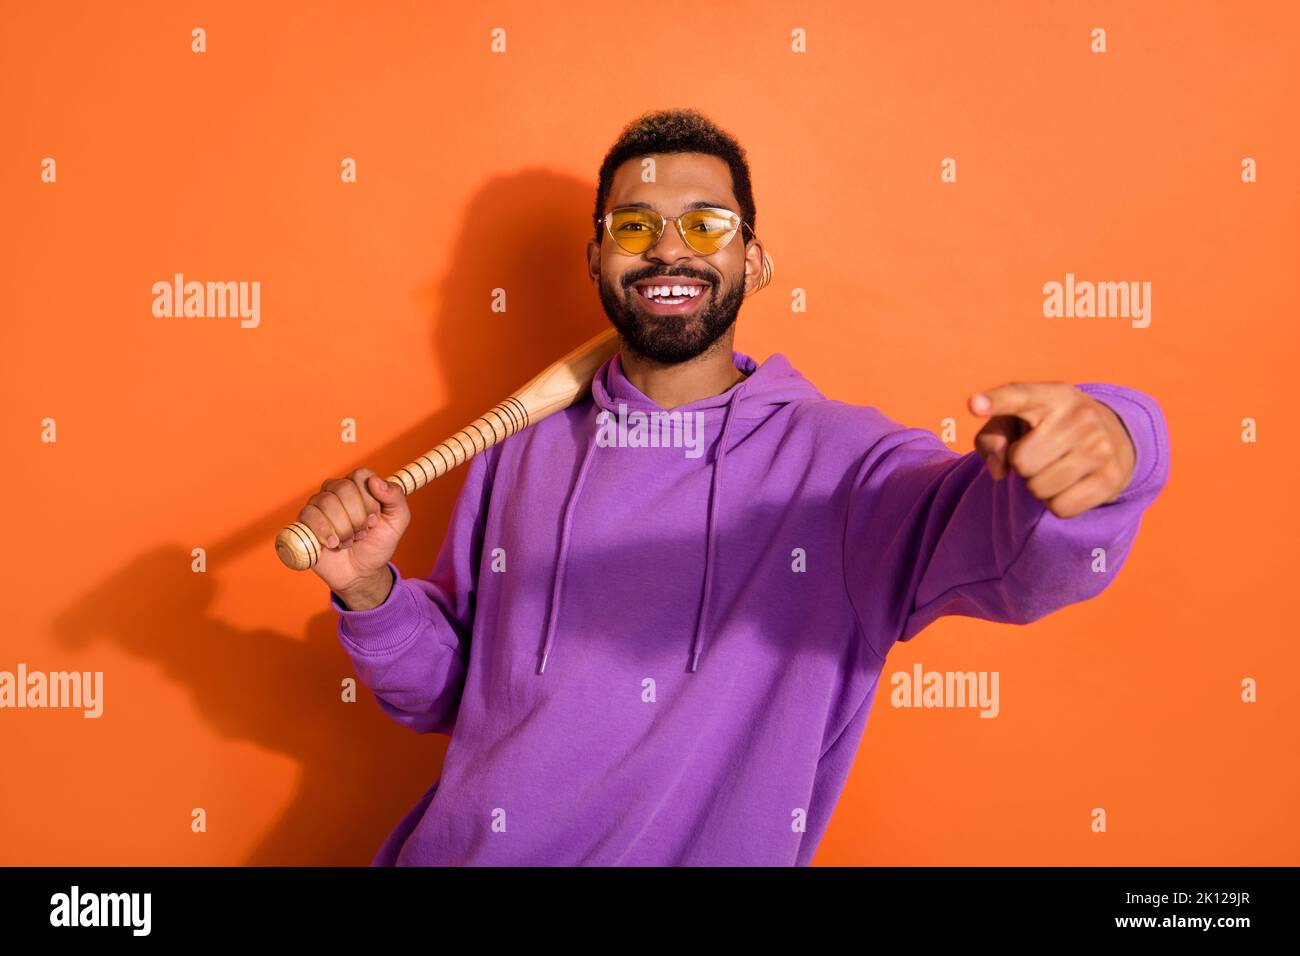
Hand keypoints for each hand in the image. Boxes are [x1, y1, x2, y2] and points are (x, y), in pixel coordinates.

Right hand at [295, 467, 410, 594]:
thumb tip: (375, 481)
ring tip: (350, 541)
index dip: (369, 500)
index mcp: (359, 485)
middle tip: (362, 534)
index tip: (375, 520)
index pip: (360, 475)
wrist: (361, 572)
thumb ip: (395, 497)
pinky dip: (323, 531)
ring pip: (326, 502)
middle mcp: (337, 490)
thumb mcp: (398, 521)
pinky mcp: (305, 521)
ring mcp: (319, 504)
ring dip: (343, 528)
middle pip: (343, 488)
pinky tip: (333, 543)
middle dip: (357, 517)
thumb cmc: (378, 543)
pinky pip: (308, 515)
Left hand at [968, 382, 1136, 518]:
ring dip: (1038, 485)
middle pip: (1021, 462)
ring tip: (1056, 466)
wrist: (1112, 436)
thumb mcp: (1015, 421)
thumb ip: (991, 438)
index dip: (996, 401)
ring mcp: (1101, 447)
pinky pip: (1060, 508)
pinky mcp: (1112, 478)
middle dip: (1022, 464)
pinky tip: (1070, 483)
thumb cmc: (1047, 428)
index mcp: (1050, 395)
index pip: (1019, 396)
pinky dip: (1057, 503)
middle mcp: (1080, 417)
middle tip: (1041, 452)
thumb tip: (998, 470)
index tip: (975, 404)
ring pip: (1039, 489)